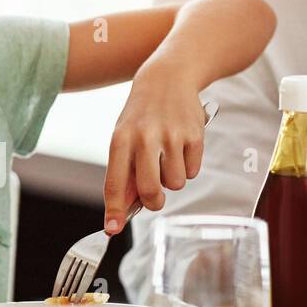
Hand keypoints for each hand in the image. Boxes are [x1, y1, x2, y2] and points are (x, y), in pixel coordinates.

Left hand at [102, 57, 208, 233]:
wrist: (169, 77)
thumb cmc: (142, 114)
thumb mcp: (125, 137)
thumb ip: (125, 172)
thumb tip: (124, 209)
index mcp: (121, 139)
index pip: (115, 182)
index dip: (113, 210)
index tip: (112, 229)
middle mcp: (145, 137)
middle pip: (150, 190)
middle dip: (154, 202)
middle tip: (155, 199)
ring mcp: (172, 135)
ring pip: (175, 184)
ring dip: (173, 180)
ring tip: (168, 159)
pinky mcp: (195, 135)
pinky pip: (193, 171)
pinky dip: (188, 167)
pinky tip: (182, 148)